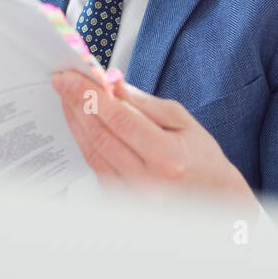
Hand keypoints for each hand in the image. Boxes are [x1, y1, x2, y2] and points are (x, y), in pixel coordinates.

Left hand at [51, 68, 258, 211]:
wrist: (215, 201)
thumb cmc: (202, 160)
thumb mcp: (181, 121)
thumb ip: (142, 103)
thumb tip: (110, 83)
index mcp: (166, 158)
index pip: (119, 119)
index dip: (90, 94)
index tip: (71, 76)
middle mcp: (146, 182)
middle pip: (99, 135)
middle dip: (76, 103)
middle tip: (63, 81)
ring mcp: (131, 197)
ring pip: (91, 152)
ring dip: (75, 121)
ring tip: (69, 97)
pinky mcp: (120, 201)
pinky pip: (94, 166)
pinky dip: (84, 140)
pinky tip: (81, 122)